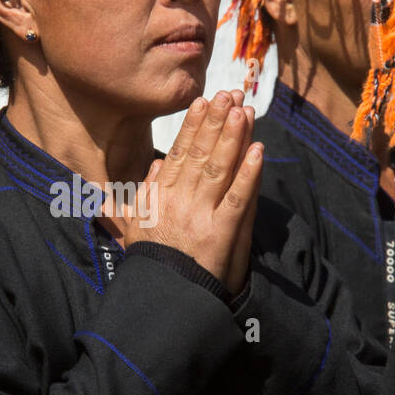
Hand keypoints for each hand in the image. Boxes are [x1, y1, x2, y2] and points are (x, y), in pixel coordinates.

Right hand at [122, 89, 262, 295]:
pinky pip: (237, 199)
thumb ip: (147, 193)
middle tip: (229, 94)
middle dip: (216, 122)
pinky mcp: (220, 234)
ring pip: (218, 169)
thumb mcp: (137, 226)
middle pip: (201, 154)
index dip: (193, 126)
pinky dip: (248, 174)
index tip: (203, 102)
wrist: (160, 299)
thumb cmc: (151, 264)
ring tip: (243, 110)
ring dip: (232, 137)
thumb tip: (158, 164)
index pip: (179, 153)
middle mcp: (179, 201)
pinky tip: (257, 151)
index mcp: (160, 197)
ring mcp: (200, 216)